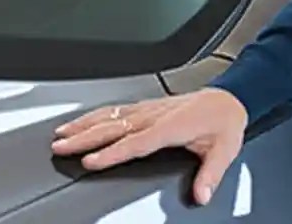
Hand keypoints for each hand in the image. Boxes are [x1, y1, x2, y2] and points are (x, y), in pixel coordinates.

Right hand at [50, 87, 248, 205]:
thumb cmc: (224, 123)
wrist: (230, 98)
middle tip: (61, 148)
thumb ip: (211, 173)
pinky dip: (95, 115)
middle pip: (116, 128)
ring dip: (85, 124)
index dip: (113, 153)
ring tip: (61, 135)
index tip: (91, 161)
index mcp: (173, 126)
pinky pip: (117, 110)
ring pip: (112, 116)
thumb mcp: (225, 150)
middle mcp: (157, 115)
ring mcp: (150, 109)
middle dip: (86, 138)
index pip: (137, 142)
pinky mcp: (148, 106)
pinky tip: (80, 122)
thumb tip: (202, 194)